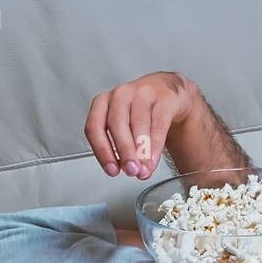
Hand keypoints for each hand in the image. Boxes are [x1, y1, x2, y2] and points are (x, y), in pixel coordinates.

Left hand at [85, 72, 199, 179]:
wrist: (167, 92)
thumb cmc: (139, 112)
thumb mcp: (122, 126)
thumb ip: (118, 147)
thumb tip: (124, 169)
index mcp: (102, 103)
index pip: (95, 126)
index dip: (102, 150)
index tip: (112, 170)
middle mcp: (120, 95)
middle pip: (117, 123)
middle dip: (123, 150)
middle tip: (130, 170)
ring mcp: (142, 93)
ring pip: (138, 121)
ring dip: (141, 150)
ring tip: (143, 169)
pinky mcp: (164, 98)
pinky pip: (159, 123)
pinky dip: (156, 145)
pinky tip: (153, 159)